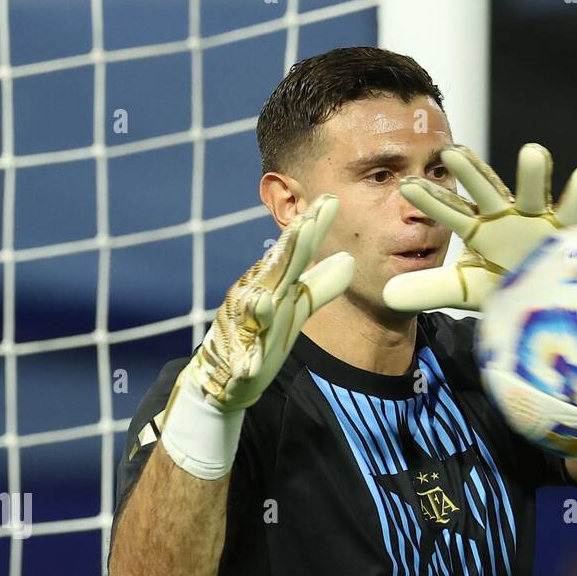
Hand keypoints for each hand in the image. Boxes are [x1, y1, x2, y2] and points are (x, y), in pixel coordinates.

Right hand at [162, 195, 353, 477]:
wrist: (227, 374)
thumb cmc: (264, 331)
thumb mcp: (296, 306)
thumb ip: (320, 285)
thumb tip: (349, 259)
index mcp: (272, 282)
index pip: (295, 250)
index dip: (311, 228)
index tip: (330, 201)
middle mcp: (254, 297)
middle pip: (274, 271)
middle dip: (288, 249)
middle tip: (306, 225)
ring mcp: (243, 327)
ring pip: (251, 311)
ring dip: (259, 304)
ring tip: (268, 297)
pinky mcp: (238, 360)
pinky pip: (242, 362)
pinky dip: (245, 363)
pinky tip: (249, 368)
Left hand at [382, 143, 576, 313]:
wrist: (546, 305)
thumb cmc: (507, 290)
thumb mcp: (466, 290)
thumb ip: (430, 289)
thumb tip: (388, 296)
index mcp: (481, 228)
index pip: (451, 211)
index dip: (431, 201)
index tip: (406, 186)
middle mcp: (509, 216)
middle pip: (488, 192)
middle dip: (472, 174)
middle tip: (452, 152)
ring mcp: (541, 218)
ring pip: (535, 192)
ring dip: (533, 174)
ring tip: (532, 152)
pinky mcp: (571, 229)